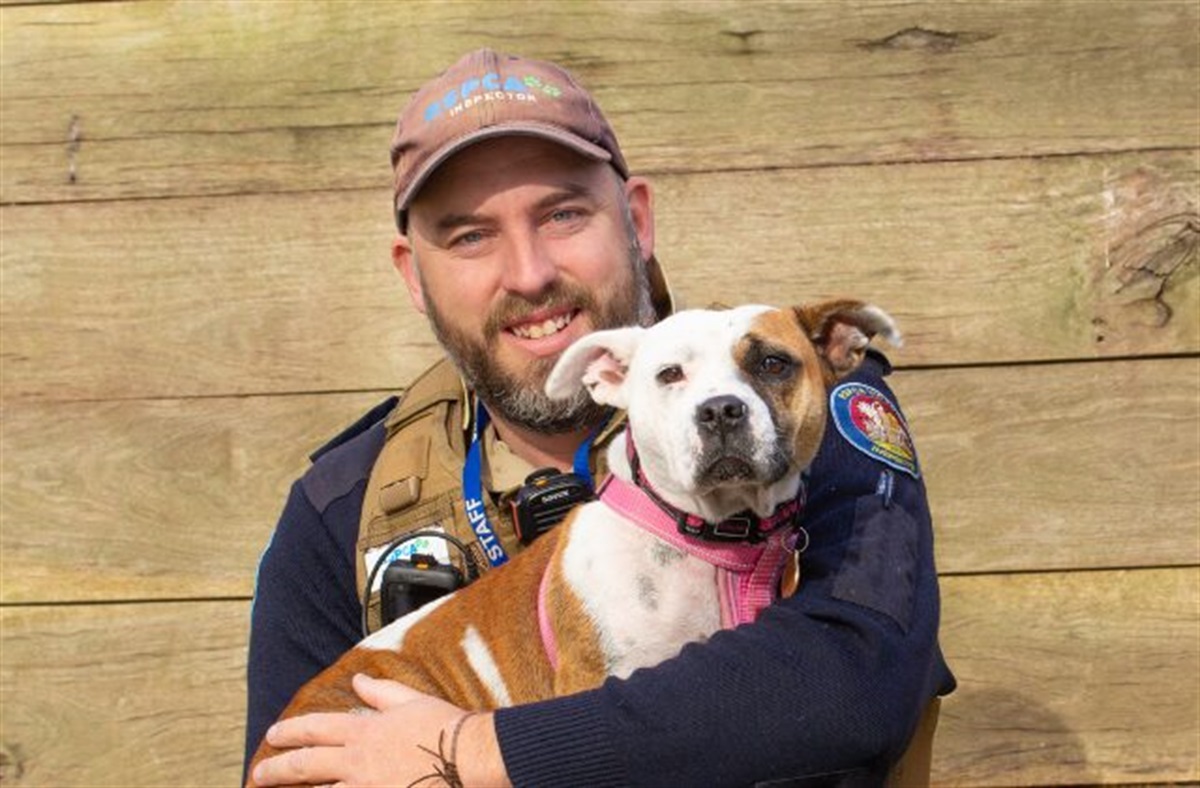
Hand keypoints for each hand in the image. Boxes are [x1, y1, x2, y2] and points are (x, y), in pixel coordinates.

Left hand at [252, 674, 509, 786]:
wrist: (471, 757)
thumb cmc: (446, 728)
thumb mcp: (412, 701)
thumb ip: (380, 692)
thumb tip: (358, 680)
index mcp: (364, 731)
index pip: (315, 728)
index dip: (290, 731)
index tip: (273, 735)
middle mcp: (356, 761)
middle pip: (304, 766)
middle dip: (274, 770)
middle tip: (256, 775)